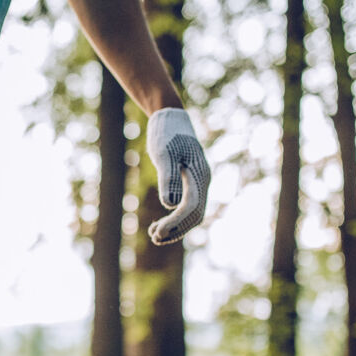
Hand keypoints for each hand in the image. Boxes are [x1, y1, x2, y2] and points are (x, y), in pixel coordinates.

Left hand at [145, 108, 210, 244]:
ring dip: (175, 227)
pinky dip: (174, 219)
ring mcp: (197, 183)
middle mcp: (202, 181)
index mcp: (199, 174)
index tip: (157, 232)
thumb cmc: (166, 134)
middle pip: (194, 215)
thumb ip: (168, 177)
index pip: (192, 206)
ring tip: (154, 235)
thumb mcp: (163, 154)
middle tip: (154, 236)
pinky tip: (158, 225)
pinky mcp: (188, 183)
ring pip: (191, 214)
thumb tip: (170, 204)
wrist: (169, 118)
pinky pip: (186, 207)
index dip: (175, 222)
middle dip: (176, 229)